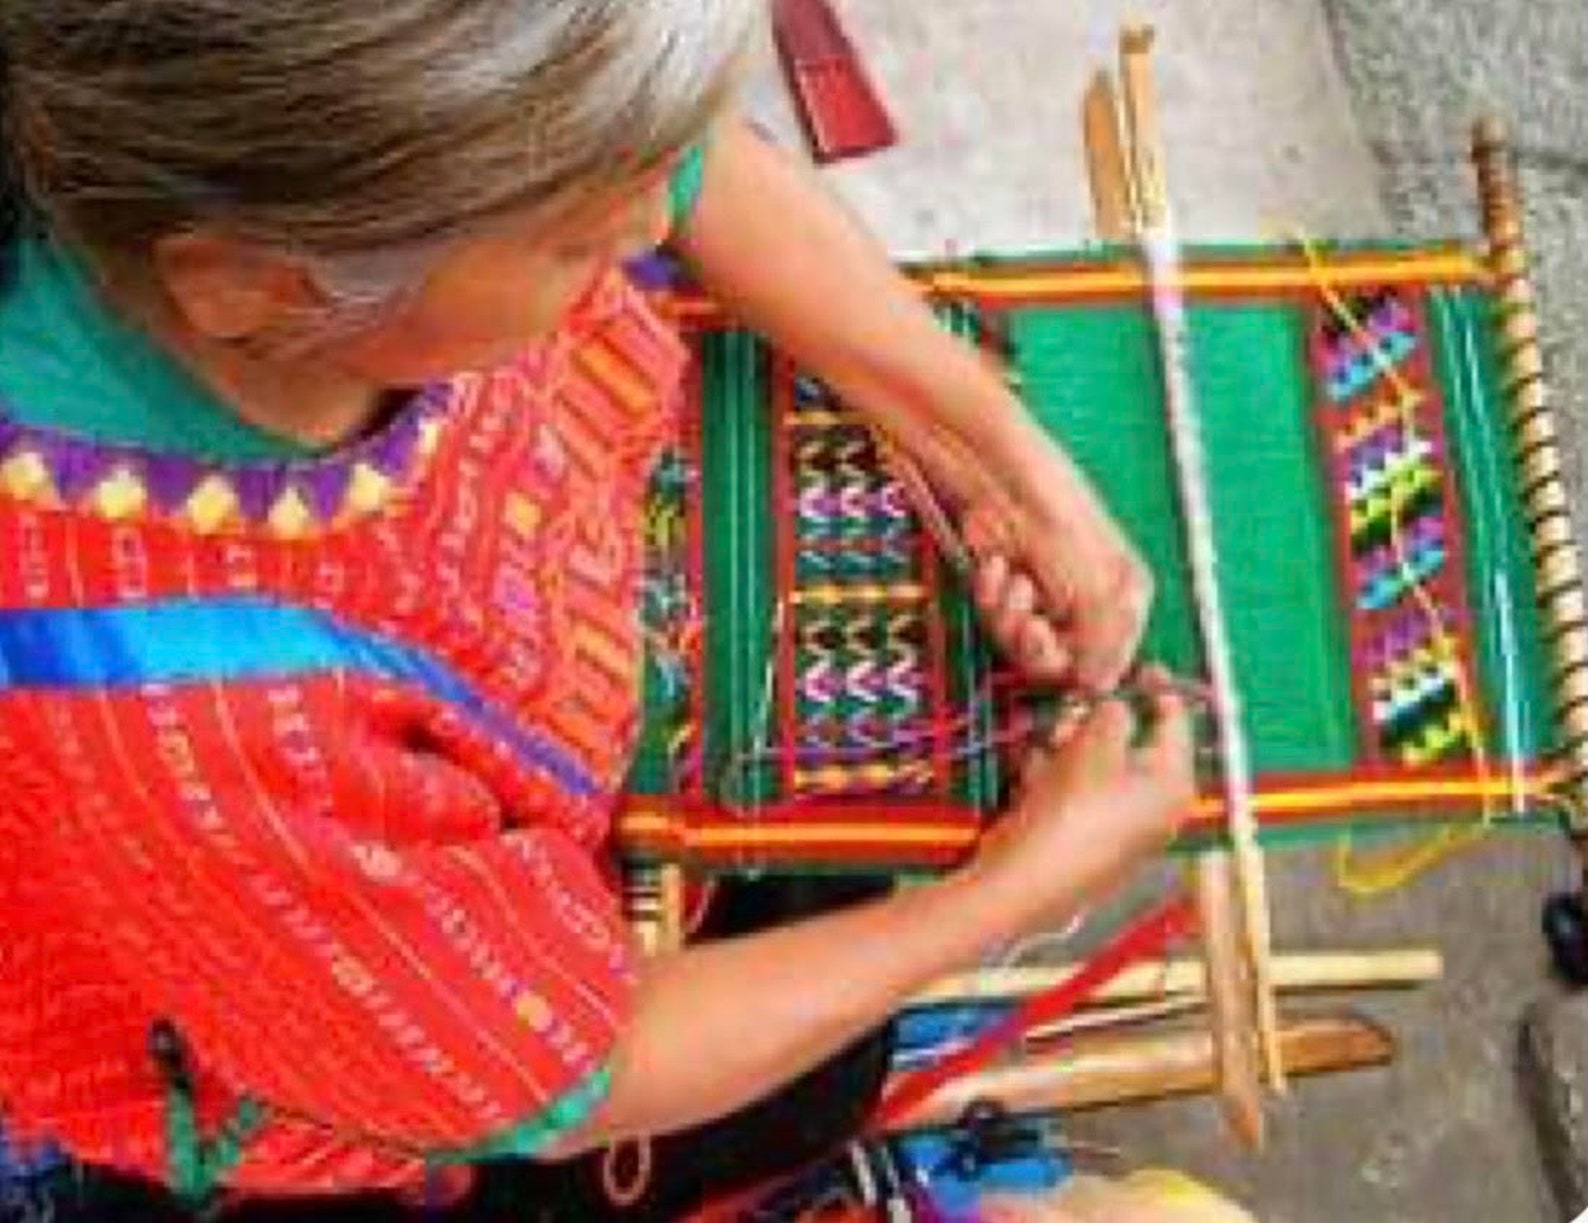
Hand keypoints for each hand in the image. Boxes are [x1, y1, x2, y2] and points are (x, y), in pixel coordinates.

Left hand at [960, 415, 1151, 691]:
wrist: (998, 472)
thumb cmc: (1056, 509)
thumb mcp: (1092, 580)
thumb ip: (1101, 640)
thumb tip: (1102, 688)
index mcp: (1126, 597)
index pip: (1109, 662)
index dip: (1081, 668)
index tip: (1061, 653)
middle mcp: (1088, 601)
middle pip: (1060, 660)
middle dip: (1038, 645)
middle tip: (1030, 626)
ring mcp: (1045, 594)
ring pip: (1022, 644)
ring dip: (1011, 617)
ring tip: (1013, 580)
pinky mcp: (1007, 587)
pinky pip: (996, 617)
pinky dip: (992, 594)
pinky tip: (995, 564)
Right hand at [966, 667, 1194, 930]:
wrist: (1030, 879)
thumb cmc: (1074, 807)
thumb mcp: (1097, 742)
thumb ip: (1112, 712)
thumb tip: (1117, 704)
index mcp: (1173, 782)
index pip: (1177, 721)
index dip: (1159, 687)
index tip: (1140, 664)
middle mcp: (1156, 806)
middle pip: (1134, 744)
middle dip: (1097, 723)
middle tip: (1073, 711)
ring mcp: (1121, 825)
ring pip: (1099, 766)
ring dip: (1069, 748)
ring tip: (1044, 746)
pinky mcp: (1086, 838)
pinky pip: (1077, 792)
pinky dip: (1055, 777)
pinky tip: (1031, 775)